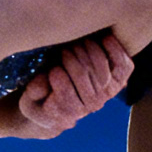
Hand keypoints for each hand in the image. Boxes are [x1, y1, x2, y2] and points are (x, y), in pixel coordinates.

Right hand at [18, 35, 133, 135]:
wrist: (59, 104)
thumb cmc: (39, 99)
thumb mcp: (28, 100)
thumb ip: (34, 92)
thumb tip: (47, 79)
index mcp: (66, 113)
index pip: (67, 100)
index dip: (60, 82)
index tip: (53, 70)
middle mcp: (90, 105)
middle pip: (84, 81)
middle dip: (72, 62)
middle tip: (63, 51)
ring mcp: (105, 93)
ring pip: (102, 72)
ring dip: (89, 52)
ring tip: (77, 44)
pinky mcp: (116, 80)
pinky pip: (122, 66)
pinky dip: (116, 51)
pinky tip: (105, 38)